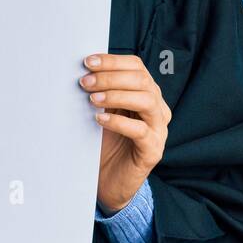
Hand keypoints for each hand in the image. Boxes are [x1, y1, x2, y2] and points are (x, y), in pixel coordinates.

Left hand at [79, 52, 169, 214]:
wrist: (108, 181)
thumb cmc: (105, 142)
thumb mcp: (103, 110)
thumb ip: (101, 90)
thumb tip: (83, 69)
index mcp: (148, 94)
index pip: (137, 67)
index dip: (113, 61)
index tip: (88, 62)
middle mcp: (158, 109)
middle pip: (142, 81)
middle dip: (111, 78)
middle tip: (85, 82)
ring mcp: (159, 130)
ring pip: (146, 101)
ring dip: (117, 95)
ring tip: (93, 99)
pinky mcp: (153, 150)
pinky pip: (141, 130)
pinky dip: (119, 122)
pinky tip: (100, 119)